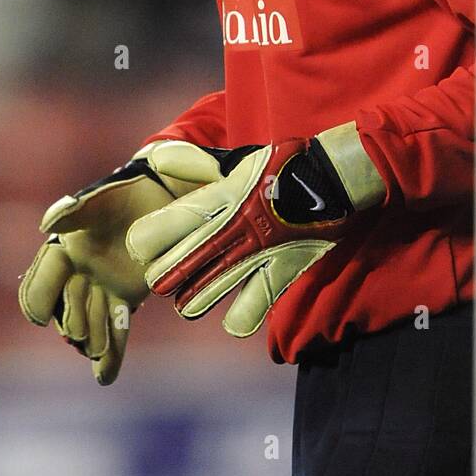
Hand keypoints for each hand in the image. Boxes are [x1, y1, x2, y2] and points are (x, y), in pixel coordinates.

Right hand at [18, 144, 204, 383]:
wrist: (161, 197)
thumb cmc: (125, 193)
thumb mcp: (101, 199)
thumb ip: (75, 210)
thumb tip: (48, 224)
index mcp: (62, 250)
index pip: (39, 283)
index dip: (37, 300)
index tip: (39, 316)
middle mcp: (77, 274)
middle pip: (66, 309)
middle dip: (73, 321)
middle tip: (83, 334)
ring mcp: (101, 289)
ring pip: (90, 325)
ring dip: (94, 341)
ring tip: (100, 353)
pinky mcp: (125, 299)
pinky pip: (115, 330)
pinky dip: (111, 355)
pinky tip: (105, 377)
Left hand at [126, 123, 385, 337]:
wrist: (332, 179)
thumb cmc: (279, 168)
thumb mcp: (234, 162)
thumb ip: (192, 163)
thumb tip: (153, 157)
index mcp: (214, 199)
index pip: (155, 231)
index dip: (144, 243)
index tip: (146, 245)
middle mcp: (228, 230)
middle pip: (168, 271)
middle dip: (162, 277)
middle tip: (166, 278)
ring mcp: (254, 255)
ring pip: (198, 298)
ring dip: (191, 301)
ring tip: (192, 298)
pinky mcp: (280, 275)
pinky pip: (245, 316)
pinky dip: (238, 318)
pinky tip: (236, 312)